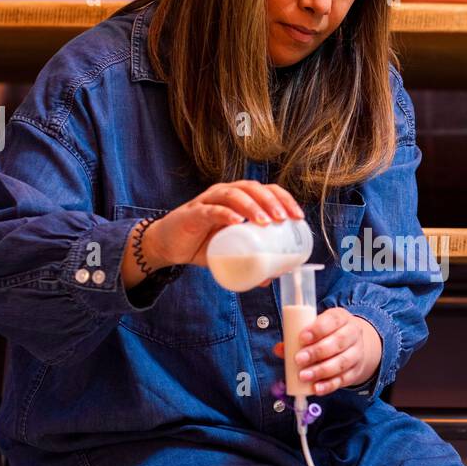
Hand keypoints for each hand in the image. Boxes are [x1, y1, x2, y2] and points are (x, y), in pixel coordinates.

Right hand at [142, 180, 305, 269]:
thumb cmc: (202, 244)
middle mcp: (225, 194)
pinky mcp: (193, 213)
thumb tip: (272, 277)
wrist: (168, 246)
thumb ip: (249, 261)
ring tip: (266, 221)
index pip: (266, 190)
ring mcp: (208, 201)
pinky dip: (225, 214)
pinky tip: (236, 221)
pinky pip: (211, 209)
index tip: (298, 217)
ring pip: (234, 194)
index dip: (284, 199)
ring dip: (252, 206)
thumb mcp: (229, 252)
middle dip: (271, 202)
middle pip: (253, 188)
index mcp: (238, 198)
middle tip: (283, 219)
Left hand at [274, 308, 382, 393]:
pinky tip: (316, 388)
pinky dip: (329, 385)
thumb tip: (279, 349)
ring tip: (303, 376)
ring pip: (342, 362)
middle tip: (298, 360)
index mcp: (341, 318)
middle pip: (338, 342)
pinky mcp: (356, 371)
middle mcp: (353, 333)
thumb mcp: (315, 329)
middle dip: (317, 352)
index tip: (302, 338)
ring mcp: (357, 353)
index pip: (333, 320)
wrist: (352, 346)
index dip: (318, 329)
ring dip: (321, 371)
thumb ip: (296, 338)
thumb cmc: (327, 335)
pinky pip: (344, 379)